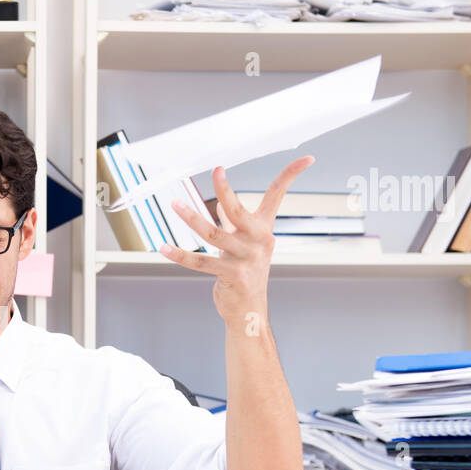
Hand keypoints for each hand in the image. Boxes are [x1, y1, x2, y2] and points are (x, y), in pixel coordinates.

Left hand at [160, 156, 314, 328]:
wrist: (249, 311)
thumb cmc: (245, 274)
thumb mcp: (244, 245)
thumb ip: (234, 225)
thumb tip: (222, 206)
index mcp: (263, 229)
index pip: (278, 196)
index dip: (290, 176)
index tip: (307, 158)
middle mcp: (259, 241)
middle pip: (239, 210)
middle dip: (226, 190)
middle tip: (217, 170)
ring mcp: (247, 259)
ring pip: (213, 233)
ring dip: (191, 217)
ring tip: (175, 203)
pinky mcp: (233, 276)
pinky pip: (201, 262)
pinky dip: (180, 255)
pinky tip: (163, 247)